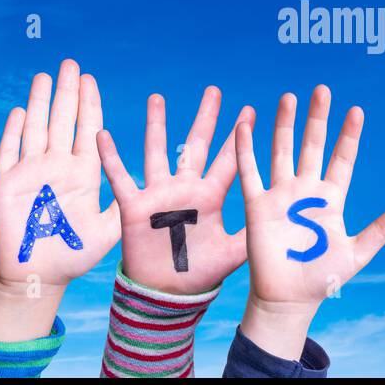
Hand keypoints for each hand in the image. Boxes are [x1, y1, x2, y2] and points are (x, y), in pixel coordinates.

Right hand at [0, 60, 119, 291]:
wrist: (37, 275)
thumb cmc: (73, 256)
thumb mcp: (108, 231)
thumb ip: (123, 206)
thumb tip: (149, 186)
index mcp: (81, 172)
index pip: (87, 129)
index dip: (88, 104)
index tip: (91, 79)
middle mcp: (56, 166)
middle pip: (62, 121)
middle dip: (67, 93)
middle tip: (71, 64)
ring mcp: (29, 172)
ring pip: (36, 128)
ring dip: (40, 102)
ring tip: (45, 76)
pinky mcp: (4, 183)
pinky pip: (9, 150)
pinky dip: (14, 131)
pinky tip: (20, 111)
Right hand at [96, 87, 251, 293]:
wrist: (164, 294)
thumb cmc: (199, 275)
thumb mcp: (233, 254)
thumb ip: (252, 234)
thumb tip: (282, 223)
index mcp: (210, 197)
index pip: (228, 160)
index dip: (238, 137)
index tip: (250, 111)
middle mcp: (185, 189)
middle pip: (196, 145)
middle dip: (206, 119)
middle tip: (214, 90)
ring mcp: (159, 195)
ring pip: (157, 151)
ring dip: (156, 125)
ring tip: (157, 97)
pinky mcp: (134, 206)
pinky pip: (119, 177)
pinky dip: (110, 157)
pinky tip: (102, 134)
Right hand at [234, 85, 384, 358]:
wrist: (288, 298)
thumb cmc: (322, 279)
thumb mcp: (357, 254)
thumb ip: (379, 230)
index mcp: (331, 201)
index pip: (341, 160)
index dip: (348, 137)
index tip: (356, 111)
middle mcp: (305, 192)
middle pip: (312, 146)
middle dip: (317, 118)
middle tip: (322, 90)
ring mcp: (280, 196)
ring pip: (281, 151)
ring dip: (284, 124)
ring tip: (288, 97)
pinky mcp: (257, 205)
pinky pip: (250, 171)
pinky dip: (245, 148)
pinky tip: (245, 124)